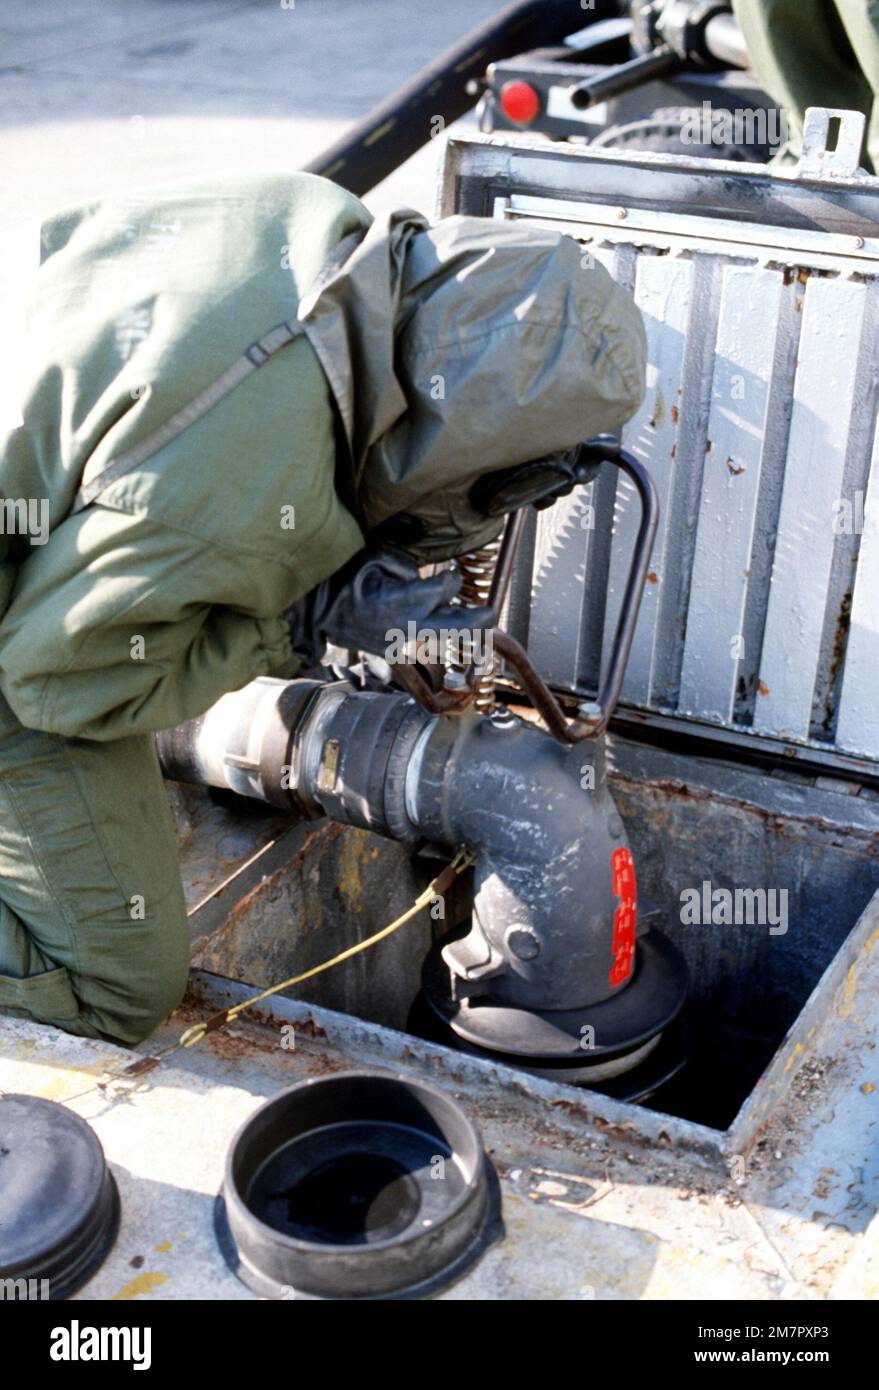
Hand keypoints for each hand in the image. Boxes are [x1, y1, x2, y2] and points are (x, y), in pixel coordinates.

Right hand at [285, 547, 493, 665]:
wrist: (318, 613)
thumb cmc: (344, 580)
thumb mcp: (373, 557)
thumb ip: (405, 564)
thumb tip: (422, 577)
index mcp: (404, 601)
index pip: (447, 587)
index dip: (452, 577)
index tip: (448, 575)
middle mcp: (410, 628)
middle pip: (464, 627)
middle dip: (481, 618)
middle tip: (488, 610)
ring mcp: (405, 647)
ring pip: (449, 645)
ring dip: (462, 634)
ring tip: (466, 623)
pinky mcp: (398, 657)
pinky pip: (429, 658)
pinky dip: (440, 648)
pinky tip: (442, 638)